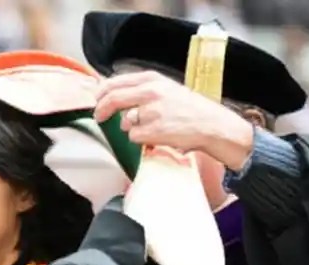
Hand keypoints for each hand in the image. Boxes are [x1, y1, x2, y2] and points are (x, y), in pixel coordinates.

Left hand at [93, 71, 254, 170]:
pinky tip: (156, 136)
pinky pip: (134, 137)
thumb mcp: (167, 88)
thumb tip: (114, 93)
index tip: (96, 99)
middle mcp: (150, 92)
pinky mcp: (153, 131)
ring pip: (124, 122)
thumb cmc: (190, 109)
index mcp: (152, 79)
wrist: (212, 125)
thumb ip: (142, 89)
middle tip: (99, 116)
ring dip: (131, 128)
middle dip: (101, 110)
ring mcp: (151, 112)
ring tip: (149, 127)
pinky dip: (141, 140)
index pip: (116, 82)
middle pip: (112, 99)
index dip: (102, 92)